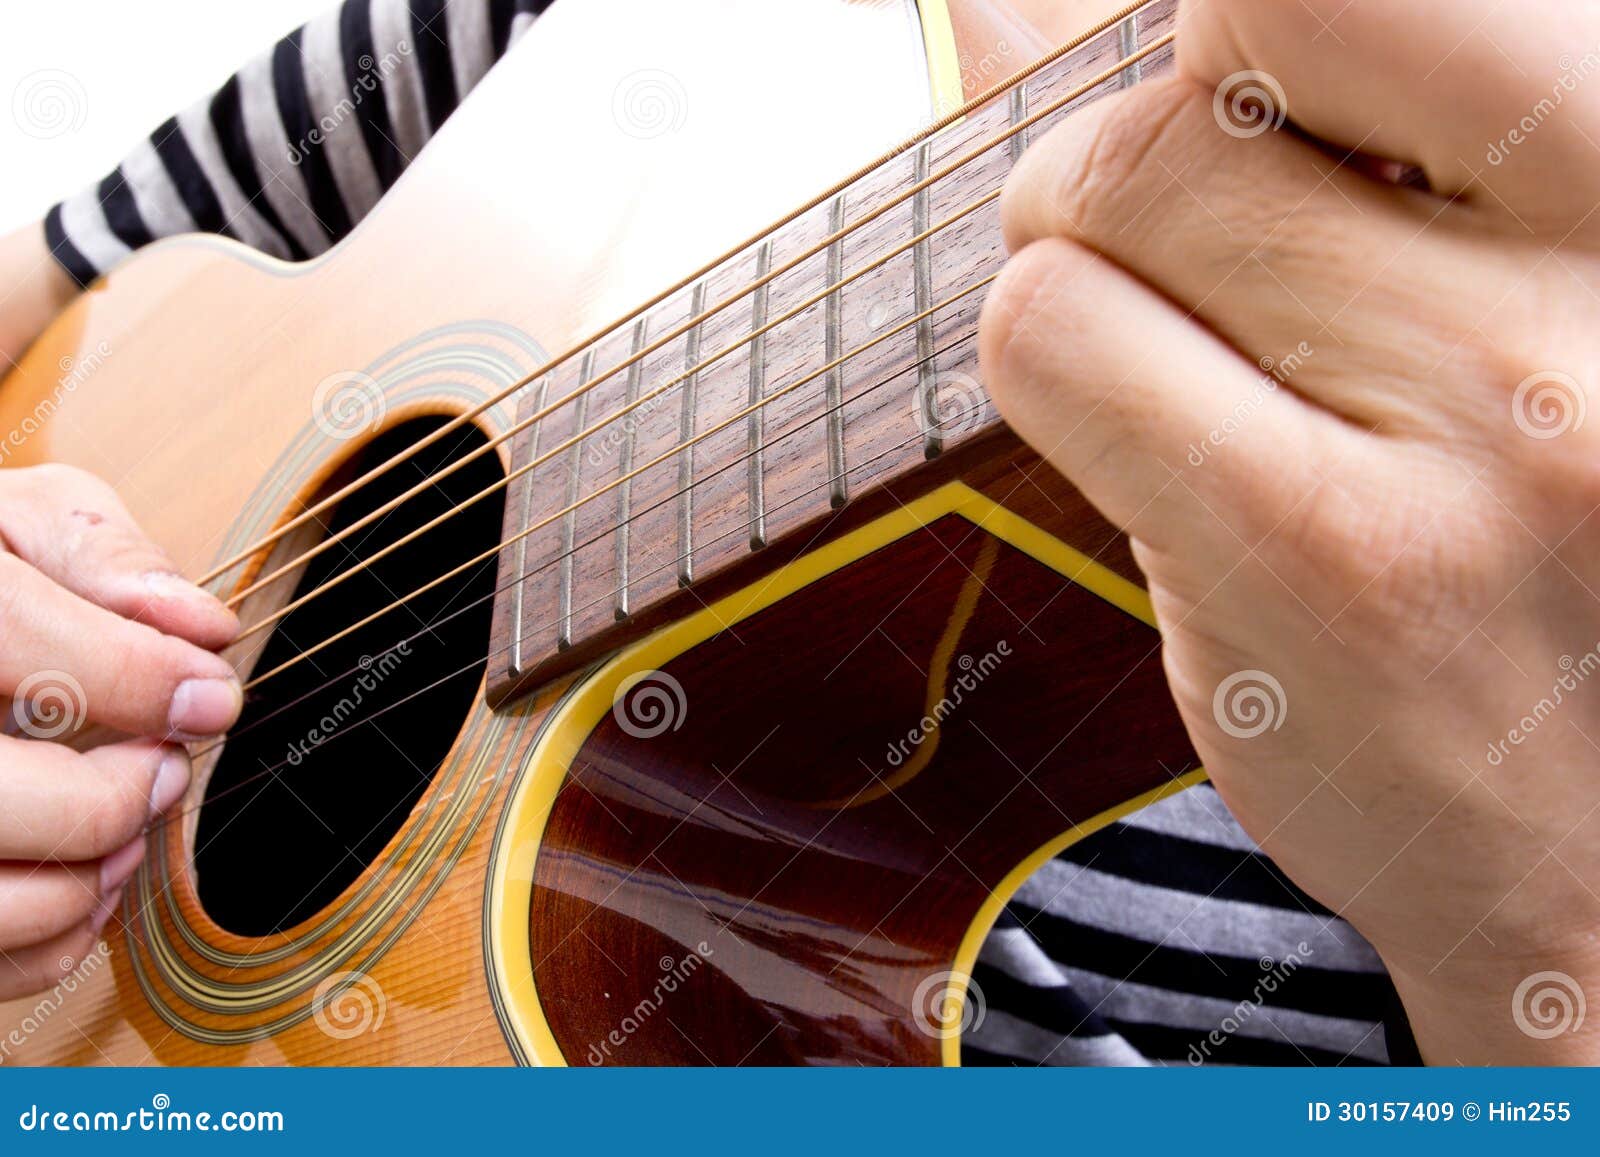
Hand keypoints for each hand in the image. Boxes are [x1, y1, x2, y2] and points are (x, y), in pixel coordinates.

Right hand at [0, 464, 238, 998]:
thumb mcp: (12, 523)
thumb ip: (99, 559)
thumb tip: (199, 631)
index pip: (14, 634)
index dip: (136, 677)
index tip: (210, 698)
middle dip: (105, 800)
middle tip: (161, 770)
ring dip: (82, 884)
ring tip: (125, 828)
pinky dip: (48, 941)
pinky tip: (78, 880)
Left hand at [980, 0, 1599, 1062]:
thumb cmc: (1549, 536)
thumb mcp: (1495, 266)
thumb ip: (1290, 112)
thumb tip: (1004, 8)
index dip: (1238, 35)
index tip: (1239, 116)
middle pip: (1205, 66)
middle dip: (1129, 145)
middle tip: (1180, 253)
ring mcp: (1485, 420)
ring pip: (1094, 201)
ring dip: (1075, 270)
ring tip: (1181, 370)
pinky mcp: (1330, 561)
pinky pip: (1051, 344)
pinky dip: (1052, 377)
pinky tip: (1158, 461)